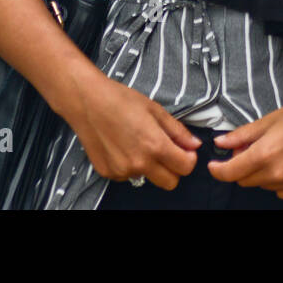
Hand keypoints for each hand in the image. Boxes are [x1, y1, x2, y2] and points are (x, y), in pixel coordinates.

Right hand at [64, 71, 200, 189]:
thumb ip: (177, 131)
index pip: (185, 168)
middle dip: (174, 169)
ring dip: (150, 166)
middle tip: (168, 151)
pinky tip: (123, 146)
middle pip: (170, 182)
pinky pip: (128, 175)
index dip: (189, 158)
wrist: (87, 102)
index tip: (185, 150)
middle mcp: (139, 164)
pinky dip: (130, 165)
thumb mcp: (155, 110)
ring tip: (138, 142)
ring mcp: (121, 171)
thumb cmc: (121, 100)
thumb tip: (194, 144)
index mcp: (154, 146)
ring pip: (148, 178)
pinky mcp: (107, 173)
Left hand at [207, 94, 282, 199]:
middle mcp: (277, 174)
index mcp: (265, 154)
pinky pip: (281, 191)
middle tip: (251, 149)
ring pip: (263, 185)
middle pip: (245, 180)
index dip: (218, 170)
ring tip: (275, 152)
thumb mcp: (269, 120)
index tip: (215, 165)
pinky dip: (279, 180)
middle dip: (242, 167)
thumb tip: (221, 143)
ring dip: (262, 173)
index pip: (230, 173)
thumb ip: (242, 135)